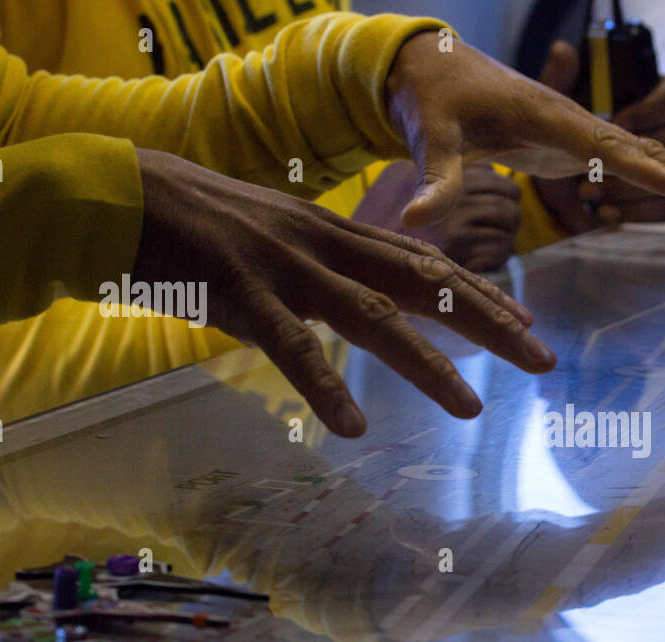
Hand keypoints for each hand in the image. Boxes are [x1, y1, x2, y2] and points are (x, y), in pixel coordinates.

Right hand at [133, 148, 552, 437]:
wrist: (123, 193)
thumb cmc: (200, 229)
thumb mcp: (277, 245)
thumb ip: (318, 278)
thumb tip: (347, 318)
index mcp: (335, 234)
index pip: (424, 263)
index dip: (478, 292)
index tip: (526, 323)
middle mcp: (324, 244)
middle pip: (423, 284)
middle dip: (488, 322)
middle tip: (542, 360)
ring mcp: (286, 265)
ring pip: (372, 316)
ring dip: (426, 364)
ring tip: (469, 408)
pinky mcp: (239, 290)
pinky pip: (290, 346)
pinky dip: (323, 386)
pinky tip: (354, 425)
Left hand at [382, 31, 664, 226]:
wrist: (433, 70)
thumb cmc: (432, 102)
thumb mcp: (428, 139)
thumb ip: (432, 181)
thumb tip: (415, 220)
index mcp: (544, 116)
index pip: (603, 146)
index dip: (642, 169)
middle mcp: (575, 121)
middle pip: (648, 150)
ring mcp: (582, 133)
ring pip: (652, 156)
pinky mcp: (579, 146)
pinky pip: (636, 164)